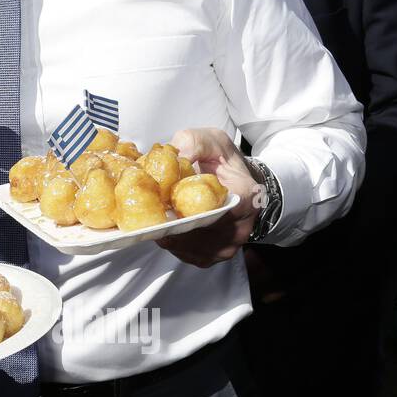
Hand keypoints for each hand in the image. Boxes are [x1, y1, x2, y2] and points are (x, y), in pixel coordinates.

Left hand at [155, 128, 260, 268]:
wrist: (238, 178)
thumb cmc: (222, 159)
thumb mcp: (211, 140)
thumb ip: (193, 144)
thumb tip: (173, 155)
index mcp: (245, 196)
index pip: (215, 212)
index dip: (186, 211)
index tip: (165, 205)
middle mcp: (242, 226)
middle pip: (200, 235)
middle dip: (172, 226)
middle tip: (151, 215)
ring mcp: (231, 244)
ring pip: (192, 249)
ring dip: (170, 237)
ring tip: (155, 221)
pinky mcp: (217, 254)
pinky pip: (190, 255)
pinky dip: (174, 245)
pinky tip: (164, 230)